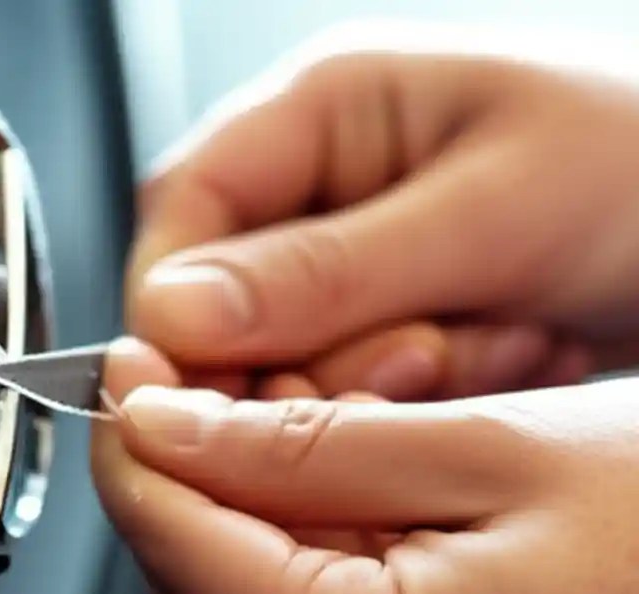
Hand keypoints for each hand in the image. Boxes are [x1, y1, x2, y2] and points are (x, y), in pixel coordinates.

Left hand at [94, 339, 638, 593]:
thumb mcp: (497, 451)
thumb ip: (305, 446)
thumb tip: (166, 422)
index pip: (167, 535)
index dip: (137, 431)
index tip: (138, 353)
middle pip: (192, 563)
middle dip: (196, 450)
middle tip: (241, 359)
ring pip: (241, 578)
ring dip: (257, 480)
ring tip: (343, 398)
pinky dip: (308, 522)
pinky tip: (369, 459)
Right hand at [127, 42, 638, 398]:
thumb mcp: (490, 214)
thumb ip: (327, 271)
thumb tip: (176, 316)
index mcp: (323, 106)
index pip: (184, 210)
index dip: (177, 308)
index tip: (209, 384)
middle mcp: (320, 180)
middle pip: (222, 299)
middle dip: (308, 357)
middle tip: (416, 364)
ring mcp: (352, 254)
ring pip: (287, 356)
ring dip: (382, 381)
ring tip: (500, 346)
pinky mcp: (388, 316)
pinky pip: (350, 383)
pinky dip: (419, 397)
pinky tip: (507, 354)